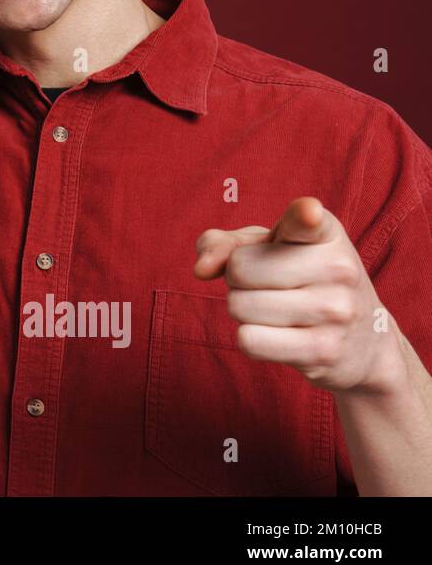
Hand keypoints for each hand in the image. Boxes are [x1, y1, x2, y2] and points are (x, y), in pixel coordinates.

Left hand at [193, 196, 402, 394]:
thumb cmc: (300, 279)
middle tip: (268, 285)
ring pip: (239, 306)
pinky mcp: (323, 350)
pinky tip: (281, 335)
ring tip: (276, 308)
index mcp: (324, 231)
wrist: (363, 341)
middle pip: (238, 270)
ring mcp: (336, 311)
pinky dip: (252, 339)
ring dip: (244, 310)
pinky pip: (249, 340)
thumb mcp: (268, 248)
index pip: (305, 219)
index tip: (308, 213)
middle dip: (238, 280)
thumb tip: (201, 269)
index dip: (304, 215)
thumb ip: (225, 245)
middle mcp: (339, 268)